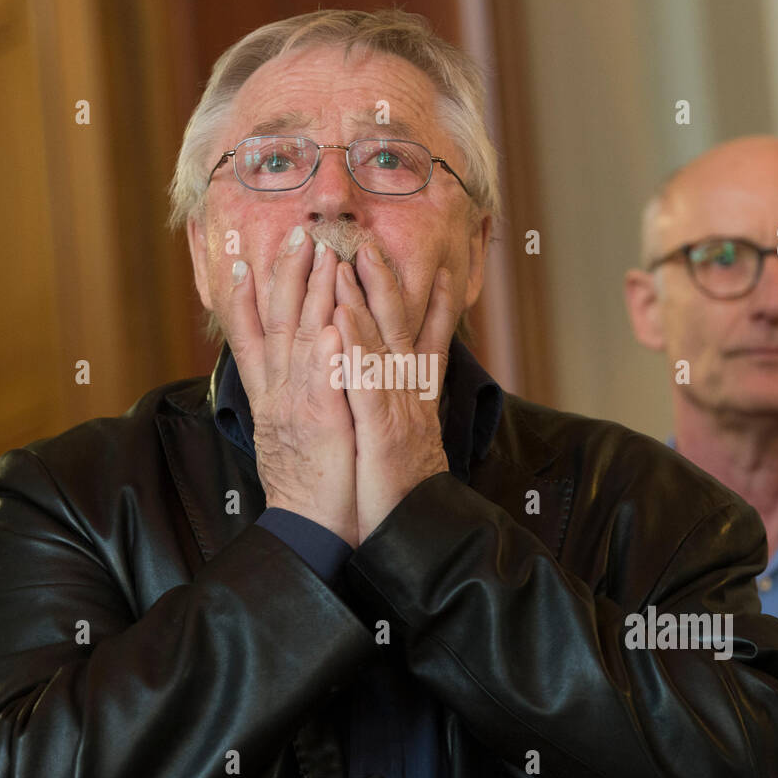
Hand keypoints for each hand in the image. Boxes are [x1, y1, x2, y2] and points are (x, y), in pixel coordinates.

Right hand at [228, 225, 358, 545]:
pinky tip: (338, 317)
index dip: (244, 299)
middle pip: (278, 323)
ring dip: (310, 293)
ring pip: (302, 336)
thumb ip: (285, 398)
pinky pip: (331, 376)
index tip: (243, 260)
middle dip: (285, 277)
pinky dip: (332, 346)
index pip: (251, 337)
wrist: (310, 530)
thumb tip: (282, 375)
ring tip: (318, 253)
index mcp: (271, 396)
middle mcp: (280, 394)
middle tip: (295, 234)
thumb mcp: (287, 435)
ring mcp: (301, 405)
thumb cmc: (308, 486)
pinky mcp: (325, 422)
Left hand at [332, 244, 456, 539]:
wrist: (412, 535)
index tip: (436, 265)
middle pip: (400, 328)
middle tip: (369, 242)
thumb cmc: (402, 492)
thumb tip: (410, 384)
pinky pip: (366, 383)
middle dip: (386, 283)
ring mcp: (398, 412)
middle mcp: (410, 398)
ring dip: (367, 302)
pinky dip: (356, 349)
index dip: (433, 301)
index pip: (424, 339)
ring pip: (382, 345)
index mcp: (413, 398)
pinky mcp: (382, 432)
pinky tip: (341, 321)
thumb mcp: (409, 441)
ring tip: (349, 262)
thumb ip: (410, 407)